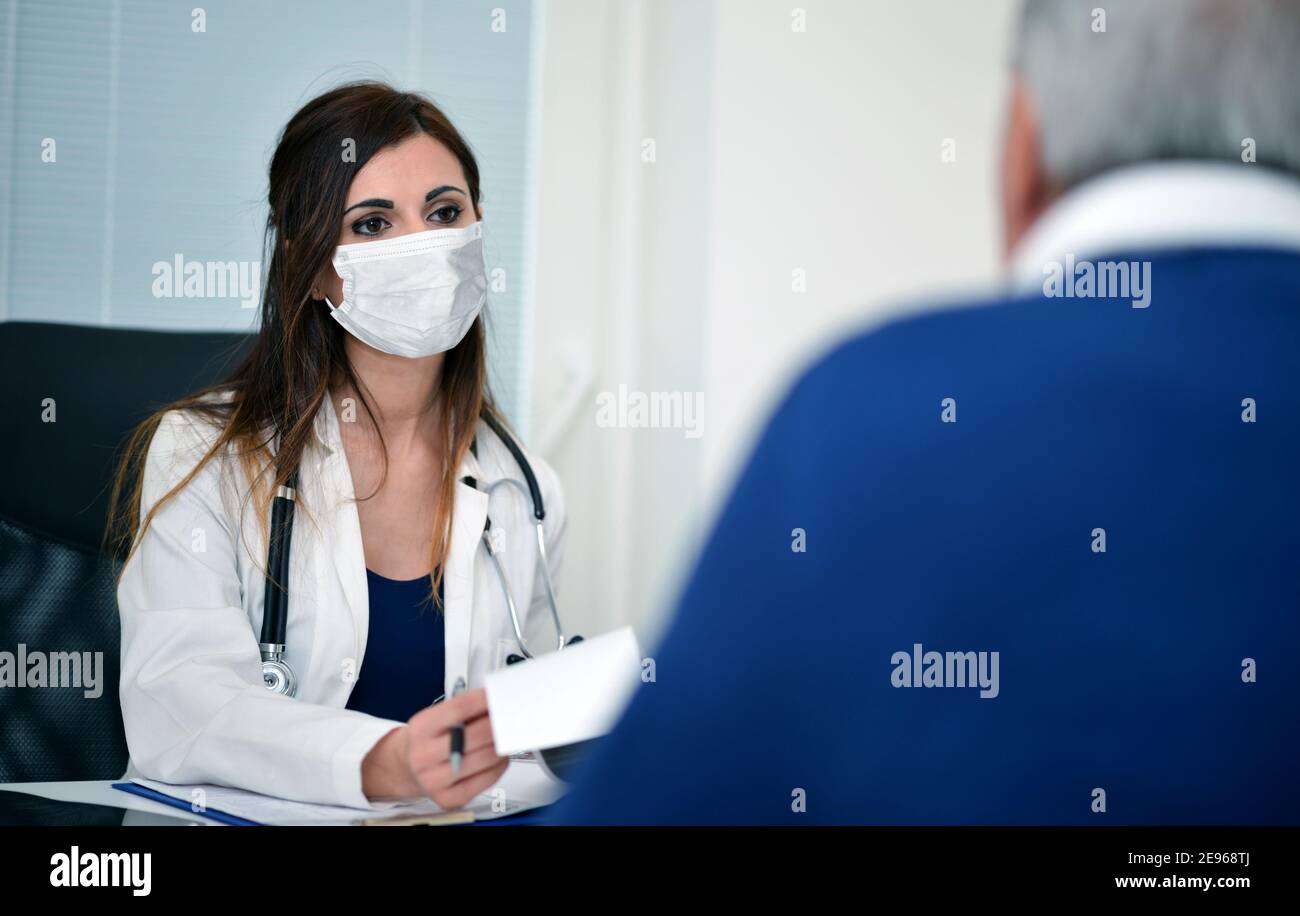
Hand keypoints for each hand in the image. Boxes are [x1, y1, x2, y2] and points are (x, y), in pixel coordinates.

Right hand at [404, 688, 508, 808]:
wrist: (406, 769)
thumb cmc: (428, 740)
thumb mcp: (436, 718)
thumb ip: (465, 710)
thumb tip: (497, 704)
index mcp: (421, 728)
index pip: (460, 707)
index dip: (486, 701)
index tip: (501, 697)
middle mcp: (424, 755)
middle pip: (475, 735)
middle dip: (498, 725)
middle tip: (510, 719)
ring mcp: (435, 780)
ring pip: (484, 758)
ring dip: (502, 746)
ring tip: (506, 739)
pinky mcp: (449, 798)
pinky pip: (486, 780)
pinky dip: (500, 766)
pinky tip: (499, 758)